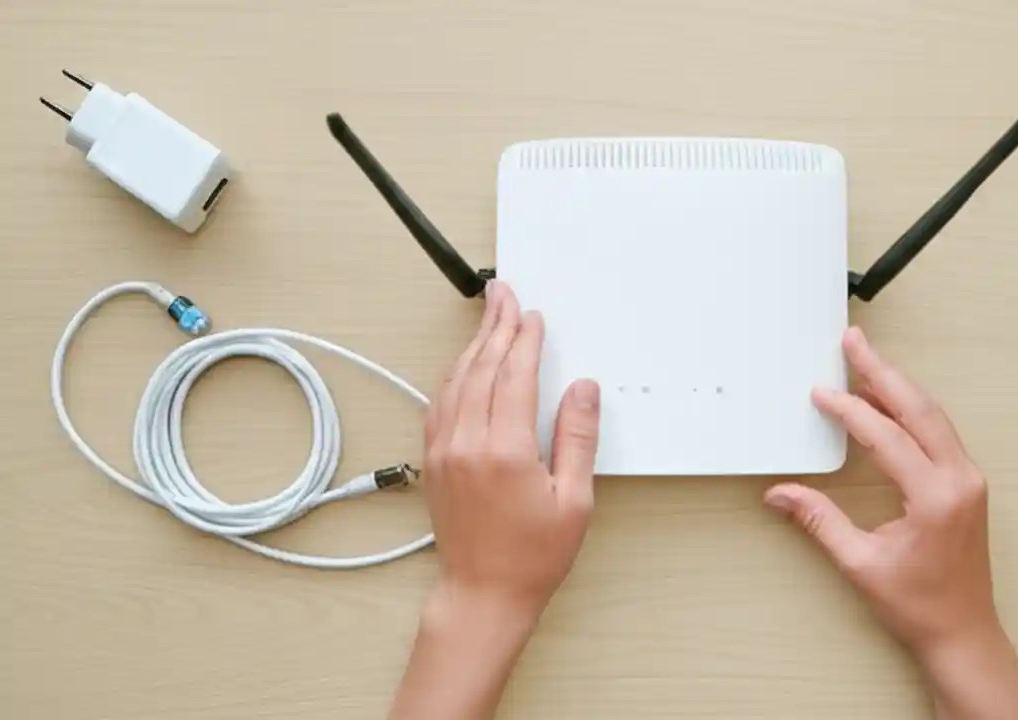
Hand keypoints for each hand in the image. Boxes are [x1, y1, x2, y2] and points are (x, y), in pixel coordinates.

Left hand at [423, 280, 600, 620]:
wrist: (482, 595)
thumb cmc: (532, 557)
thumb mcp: (574, 500)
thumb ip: (578, 438)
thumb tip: (583, 388)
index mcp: (505, 450)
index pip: (515, 376)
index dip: (525, 341)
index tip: (534, 317)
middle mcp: (467, 443)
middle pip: (482, 367)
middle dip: (496, 327)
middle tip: (504, 294)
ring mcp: (444, 451)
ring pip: (456, 381)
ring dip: (474, 345)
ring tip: (489, 317)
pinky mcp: (434, 462)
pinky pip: (440, 404)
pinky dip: (455, 375)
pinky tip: (465, 364)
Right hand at [765, 327, 1017, 718]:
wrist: (964, 634)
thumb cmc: (919, 607)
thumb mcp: (860, 563)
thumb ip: (819, 520)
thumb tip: (780, 492)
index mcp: (936, 498)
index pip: (886, 436)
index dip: (849, 411)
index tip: (821, 394)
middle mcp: (960, 480)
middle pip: (918, 409)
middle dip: (882, 372)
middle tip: (854, 341)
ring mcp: (969, 480)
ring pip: (932, 416)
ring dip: (898, 387)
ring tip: (866, 361)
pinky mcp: (967, 485)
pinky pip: (939, 433)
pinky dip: (911, 411)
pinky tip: (888, 402)